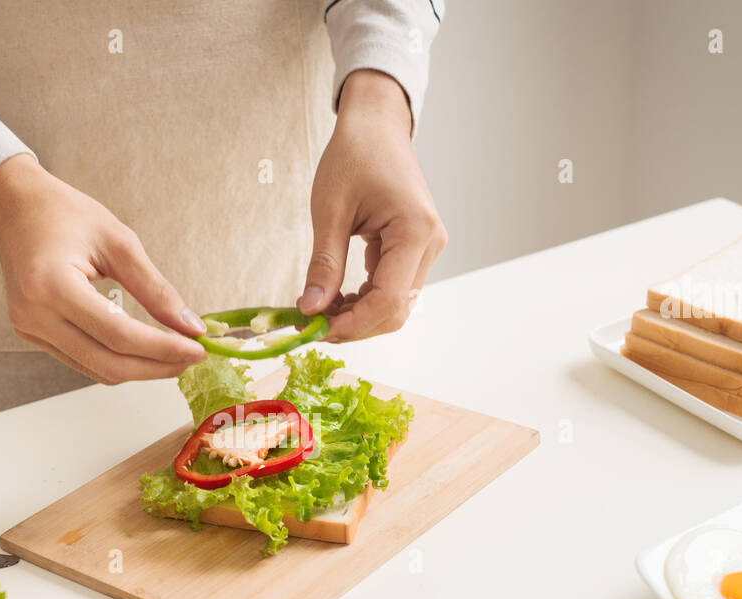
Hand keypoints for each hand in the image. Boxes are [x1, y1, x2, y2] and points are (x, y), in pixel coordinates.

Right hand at [0, 154, 206, 383]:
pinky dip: (117, 360)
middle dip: (156, 366)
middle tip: (192, 357)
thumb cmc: (63, 213)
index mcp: (51, 284)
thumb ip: (155, 288)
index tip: (196, 348)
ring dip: (140, 368)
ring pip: (96, 369)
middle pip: (107, 363)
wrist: (15, 208)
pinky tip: (143, 350)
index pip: (117, 334)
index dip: (162, 348)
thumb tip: (190, 326)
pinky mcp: (32, 334)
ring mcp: (29, 328)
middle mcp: (34, 314)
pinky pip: (83, 360)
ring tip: (174, 354)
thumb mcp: (119, 241)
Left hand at [299, 70, 446, 340]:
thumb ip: (324, 264)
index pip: (389, 300)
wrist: (376, 124)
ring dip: (361, 315)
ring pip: (398, 304)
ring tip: (323, 310)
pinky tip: (338, 296)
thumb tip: (310, 309)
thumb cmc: (354, 155)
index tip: (317, 330)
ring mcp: (427, 247)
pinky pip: (395, 287)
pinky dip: (367, 299)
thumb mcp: (330, 210)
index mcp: (415, 231)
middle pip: (397, 310)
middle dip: (356, 325)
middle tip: (314, 325)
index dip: (353, 323)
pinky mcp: (417, 248)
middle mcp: (430, 244)